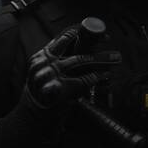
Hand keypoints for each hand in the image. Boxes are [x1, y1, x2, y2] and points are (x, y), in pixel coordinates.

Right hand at [0, 19, 119, 147]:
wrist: (31, 117)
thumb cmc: (41, 94)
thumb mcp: (44, 71)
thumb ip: (58, 59)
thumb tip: (82, 44)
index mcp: (42, 56)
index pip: (64, 36)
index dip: (83, 30)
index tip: (98, 31)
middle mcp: (45, 63)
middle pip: (76, 48)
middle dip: (97, 43)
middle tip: (110, 41)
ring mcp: (51, 75)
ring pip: (82, 60)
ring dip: (102, 59)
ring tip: (115, 58)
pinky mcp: (58, 89)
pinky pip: (84, 80)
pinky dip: (97, 76)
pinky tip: (105, 75)